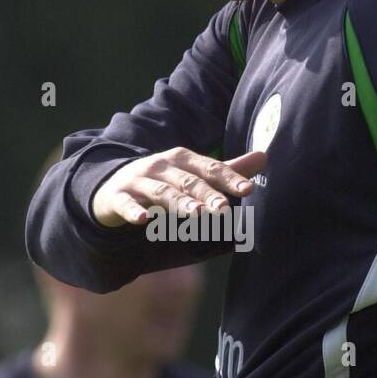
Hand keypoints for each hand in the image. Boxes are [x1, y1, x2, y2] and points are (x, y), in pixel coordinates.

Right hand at [92, 148, 267, 227]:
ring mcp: (139, 181)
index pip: (210, 168)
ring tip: (195, 214)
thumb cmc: (163, 179)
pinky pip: (126, 205)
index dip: (229, 178)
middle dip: (207, 194)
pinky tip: (143, 220)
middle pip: (188, 181)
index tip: (249, 189)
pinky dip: (134, 211)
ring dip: (178, 202)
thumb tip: (264, 156)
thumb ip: (227, 169)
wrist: (112, 185)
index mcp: (183, 159)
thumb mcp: (193, 173)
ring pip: (161, 192)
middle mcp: (162, 166)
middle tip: (224, 210)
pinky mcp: (118, 197)